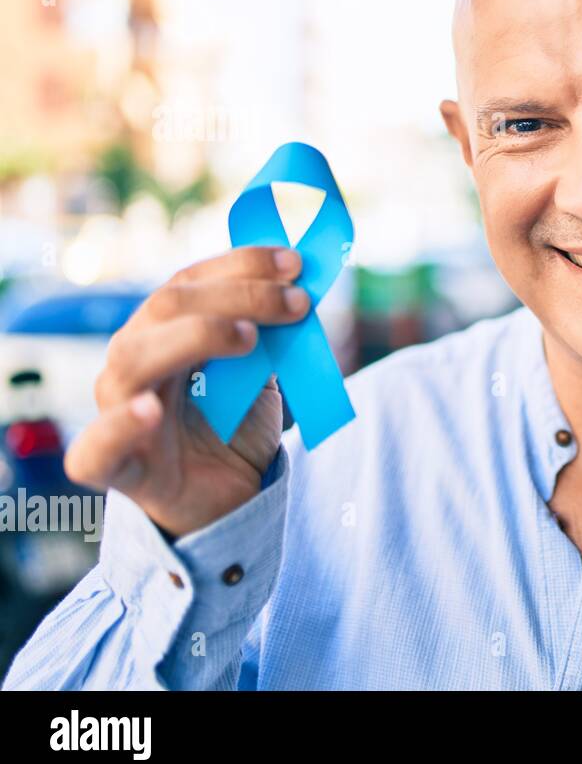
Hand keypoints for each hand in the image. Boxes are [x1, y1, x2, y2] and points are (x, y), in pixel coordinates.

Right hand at [64, 247, 310, 536]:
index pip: (190, 281)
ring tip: (248, 338)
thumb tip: (303, 290)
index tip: (296, 263)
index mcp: (163, 332)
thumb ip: (272, 338)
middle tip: (297, 303)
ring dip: (196, 336)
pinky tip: (151, 408)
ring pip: (134, 358)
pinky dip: (121, 424)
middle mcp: (133, 361)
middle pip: (167, 307)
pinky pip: (96, 448)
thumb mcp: (261, 375)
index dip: (242, 266)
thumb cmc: (233, 430)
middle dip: (239, 295)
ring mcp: (117, 410)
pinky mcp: (117, 467)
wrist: (226, 499)